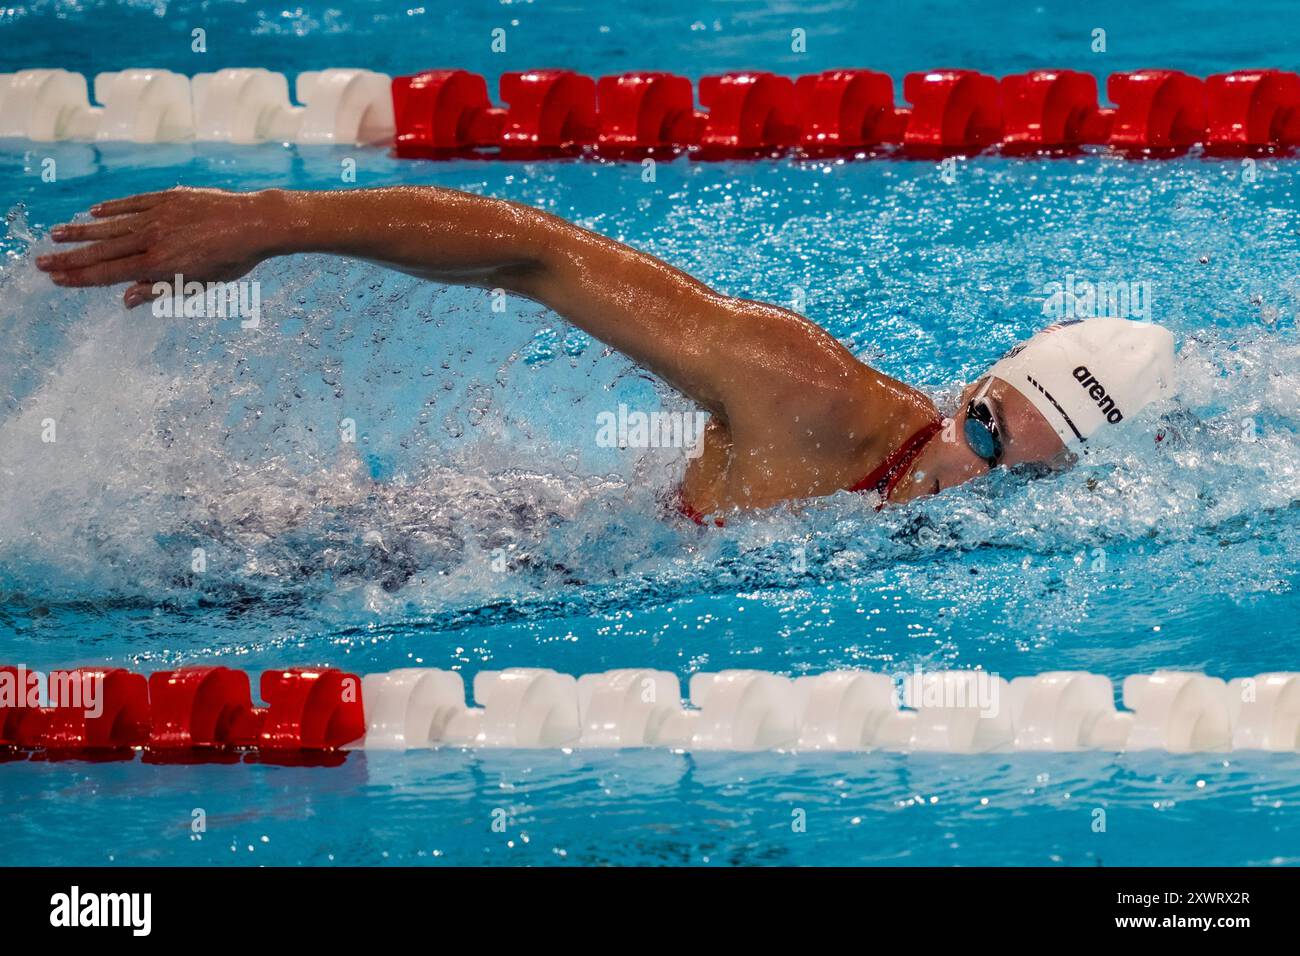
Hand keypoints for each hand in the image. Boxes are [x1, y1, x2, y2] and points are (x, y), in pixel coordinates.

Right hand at [36, 186, 279, 307]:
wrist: (254, 223)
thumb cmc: (232, 260)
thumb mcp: (199, 283)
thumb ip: (160, 290)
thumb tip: (125, 299)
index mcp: (159, 264)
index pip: (110, 274)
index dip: (80, 278)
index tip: (57, 280)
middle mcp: (152, 239)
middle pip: (102, 251)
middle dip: (70, 258)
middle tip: (42, 262)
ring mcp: (157, 215)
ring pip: (111, 225)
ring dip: (81, 231)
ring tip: (55, 234)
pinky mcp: (167, 198)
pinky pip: (132, 203)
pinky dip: (112, 208)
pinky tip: (94, 213)